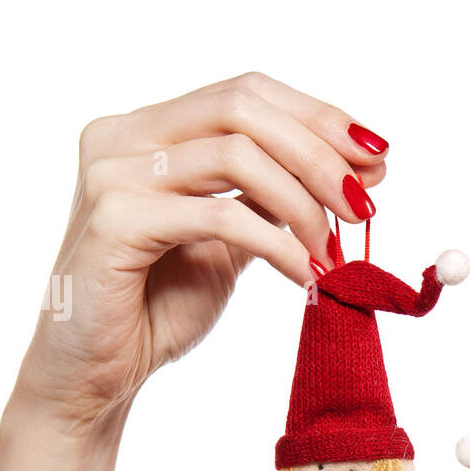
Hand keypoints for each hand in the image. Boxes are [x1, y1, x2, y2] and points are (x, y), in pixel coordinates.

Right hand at [12, 72, 388, 438]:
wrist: (94, 376)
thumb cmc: (156, 308)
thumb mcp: (230, 241)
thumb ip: (273, 199)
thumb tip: (354, 170)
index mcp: (147, 129)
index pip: (245, 93)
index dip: (317, 118)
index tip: (375, 158)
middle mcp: (121, 137)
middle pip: (242, 110)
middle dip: (319, 154)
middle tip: (364, 205)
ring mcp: (111, 175)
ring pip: (235, 154)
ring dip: (302, 201)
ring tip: (332, 248)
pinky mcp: (114, 223)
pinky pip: (218, 216)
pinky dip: (276, 243)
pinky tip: (306, 273)